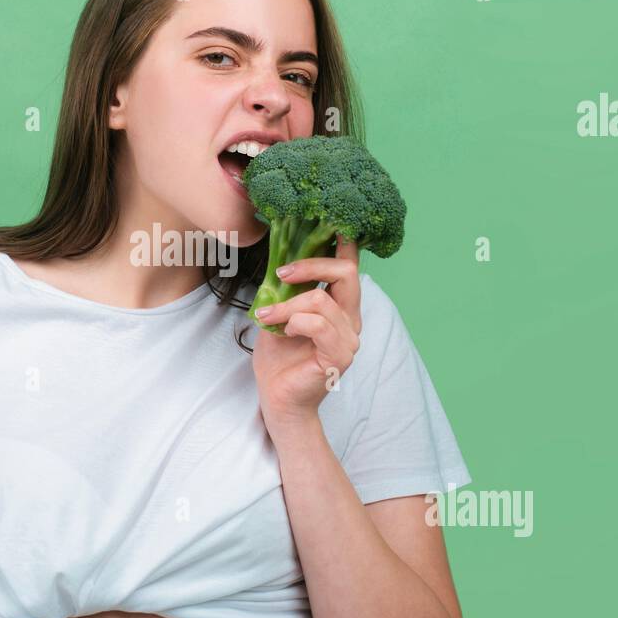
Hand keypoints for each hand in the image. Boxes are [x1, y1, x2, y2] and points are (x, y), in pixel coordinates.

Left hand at [252, 233, 361, 430]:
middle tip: (281, 270)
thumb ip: (286, 288)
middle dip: (311, 264)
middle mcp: (351, 319)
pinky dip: (294, 321)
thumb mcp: (279, 313)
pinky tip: (283, 330)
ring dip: (287, 303)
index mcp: (340, 307)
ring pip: (321, 299)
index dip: (344, 241)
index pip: (349, 266)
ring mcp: (349, 338)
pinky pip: (318, 324)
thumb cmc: (279, 359)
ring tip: (267, 314)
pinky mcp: (339, 356)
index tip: (329, 218)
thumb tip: (278, 255)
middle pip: (346, 272)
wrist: (278, 399)